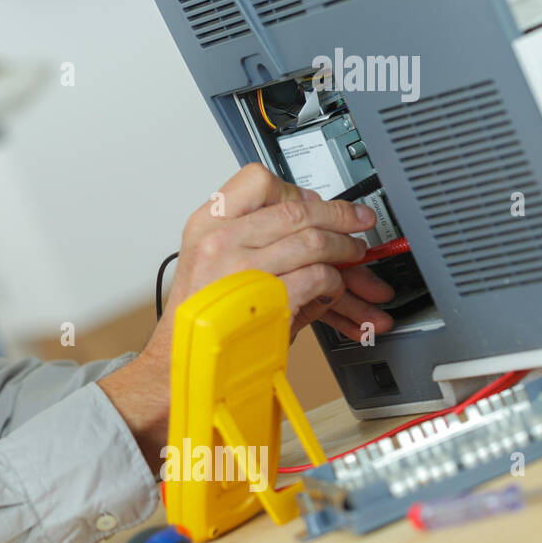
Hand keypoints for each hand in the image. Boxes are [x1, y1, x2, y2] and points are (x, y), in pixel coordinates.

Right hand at [160, 163, 394, 341]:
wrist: (184, 361)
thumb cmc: (199, 317)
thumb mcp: (207, 259)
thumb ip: (251, 234)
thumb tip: (307, 214)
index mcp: (206, 224)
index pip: (257, 181)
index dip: (296, 190)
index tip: (312, 201)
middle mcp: (221, 240)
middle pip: (297, 210)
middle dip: (339, 216)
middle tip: (357, 222)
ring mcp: (243, 269)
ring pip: (315, 241)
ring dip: (345, 250)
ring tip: (352, 259)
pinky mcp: (268, 299)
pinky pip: (319, 277)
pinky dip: (335, 283)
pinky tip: (332, 290)